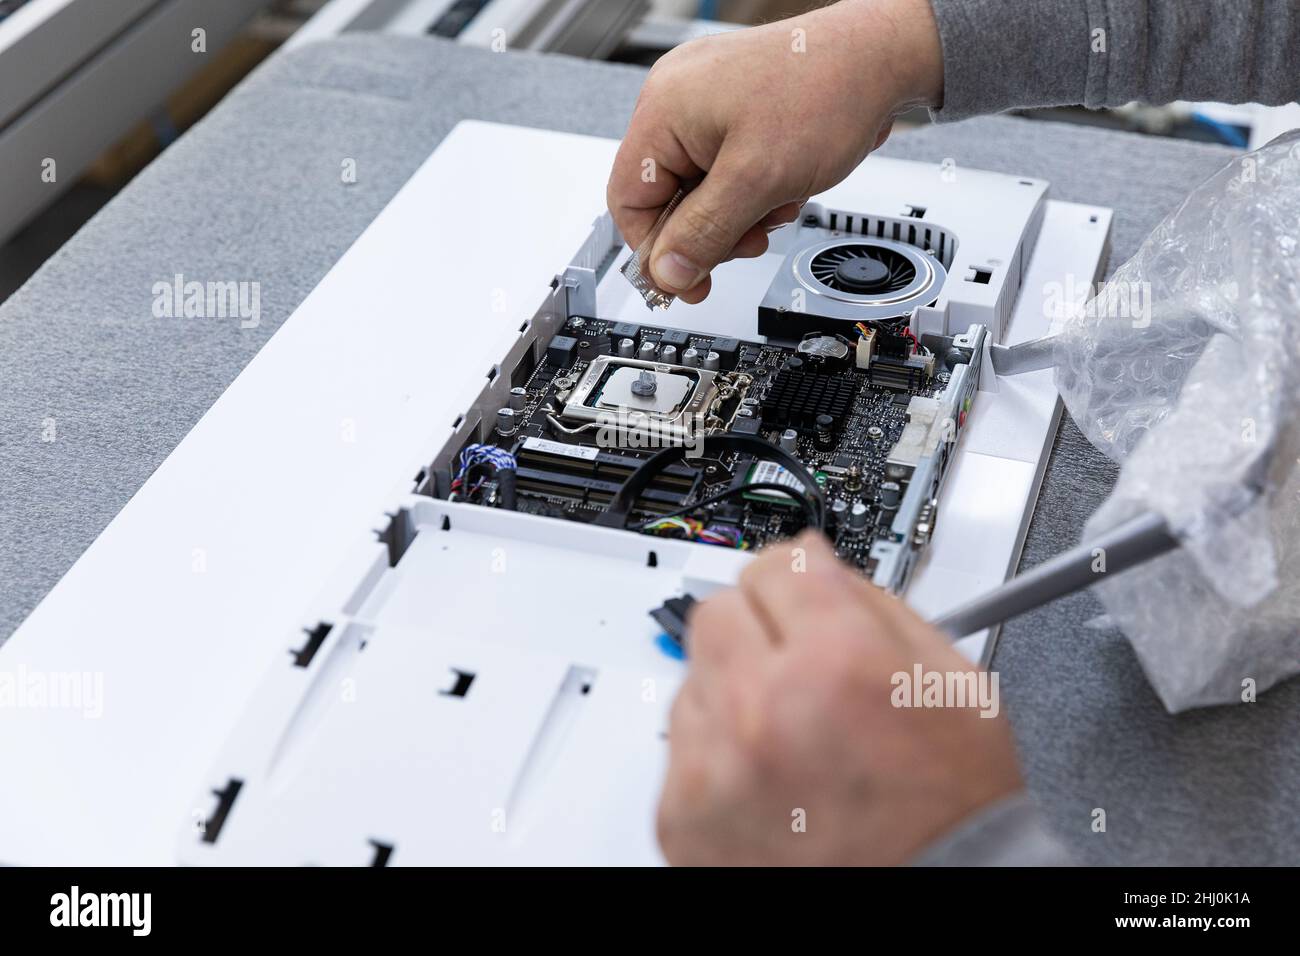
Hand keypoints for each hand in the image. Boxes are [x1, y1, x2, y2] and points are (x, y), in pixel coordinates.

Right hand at [607, 0, 943, 303]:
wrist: (882, 56)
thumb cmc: (827, 91)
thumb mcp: (757, 181)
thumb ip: (705, 233)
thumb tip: (668, 273)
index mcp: (664, 109)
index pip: (629, 199)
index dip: (655, 249)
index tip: (683, 281)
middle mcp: (677, 100)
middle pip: (666, 197)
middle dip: (710, 229)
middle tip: (746, 242)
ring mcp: (706, 102)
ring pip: (700, 189)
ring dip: (737, 214)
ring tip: (775, 205)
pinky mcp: (735, 108)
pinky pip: (726, 169)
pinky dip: (752, 191)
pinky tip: (783, 187)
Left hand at [658, 531, 1022, 865]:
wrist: (939, 893)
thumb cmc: (951, 806)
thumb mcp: (950, 678)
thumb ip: (875, 603)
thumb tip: (814, 563)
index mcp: (836, 661)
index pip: (776, 562)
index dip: (798, 577)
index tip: (799, 593)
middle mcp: (763, 709)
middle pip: (718, 610)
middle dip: (757, 627)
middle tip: (793, 667)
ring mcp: (714, 768)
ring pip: (692, 677)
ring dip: (733, 692)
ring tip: (789, 738)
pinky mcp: (683, 818)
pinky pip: (679, 747)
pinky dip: (716, 756)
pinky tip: (767, 780)